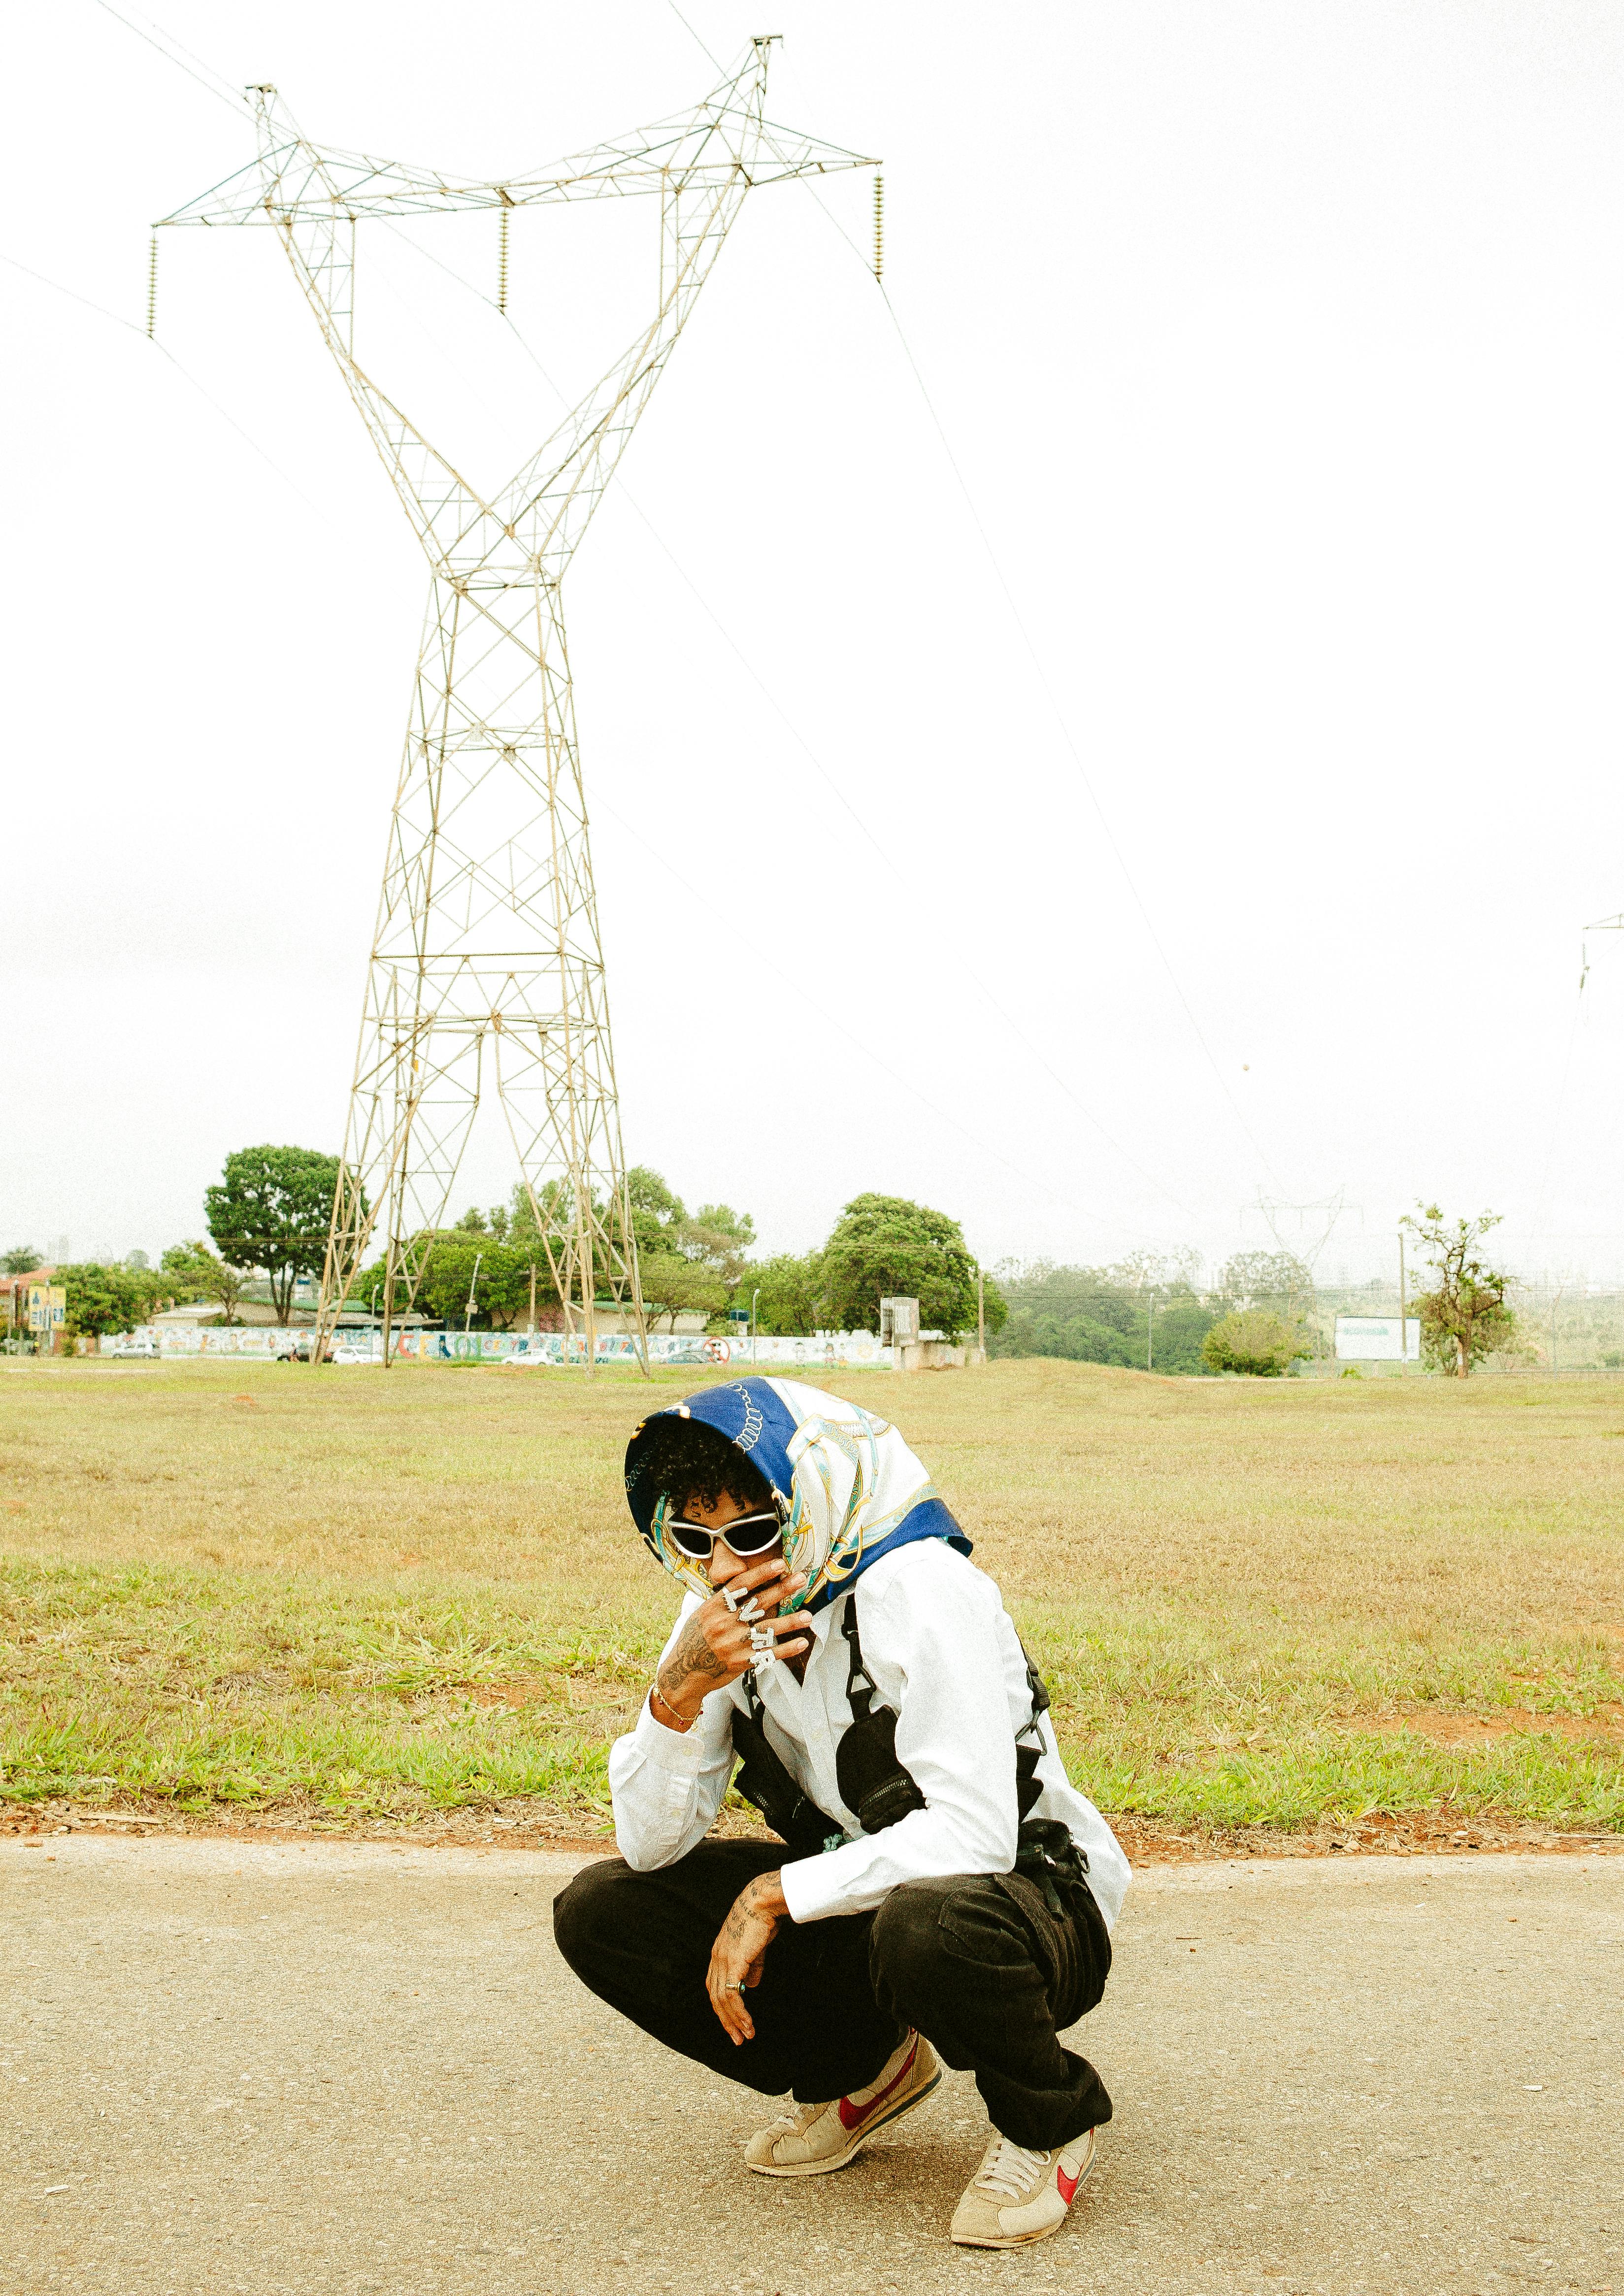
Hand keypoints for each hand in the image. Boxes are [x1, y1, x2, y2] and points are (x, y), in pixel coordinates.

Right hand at [653, 1558, 808, 1725]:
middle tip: (801, 1579)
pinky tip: (801, 1643)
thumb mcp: (702, 1615)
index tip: (779, 1564)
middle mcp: (724, 1623)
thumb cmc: (694, 1640)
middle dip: (781, 1590)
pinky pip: (768, 1654)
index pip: (740, 1585)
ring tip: (808, 1615)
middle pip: (758, 1603)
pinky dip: (786, 1649)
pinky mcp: (741, 1662)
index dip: (761, 1574)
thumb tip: (745, 1584)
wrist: (683, 1672)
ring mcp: (734, 1643)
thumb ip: (722, 1601)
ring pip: (767, 1629)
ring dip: (790, 1622)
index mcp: (714, 1607)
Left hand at [706, 1871, 786, 2044]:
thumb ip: (751, 1967)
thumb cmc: (761, 1919)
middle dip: (725, 2021)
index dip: (722, 2006)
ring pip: (722, 2000)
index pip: (715, 1986)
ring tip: (746, 2035)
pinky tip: (748, 2022)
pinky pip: (732, 1995)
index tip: (733, 2022)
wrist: (762, 1901)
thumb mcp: (755, 1947)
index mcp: (719, 1953)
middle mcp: (716, 1958)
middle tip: (737, 2039)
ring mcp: (722, 1960)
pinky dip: (739, 2012)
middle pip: (715, 1997)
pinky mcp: (733, 1962)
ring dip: (734, 2021)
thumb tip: (750, 1987)